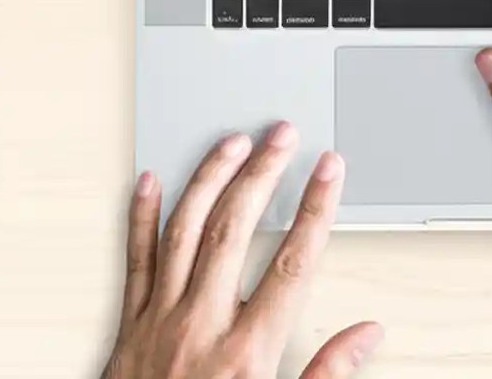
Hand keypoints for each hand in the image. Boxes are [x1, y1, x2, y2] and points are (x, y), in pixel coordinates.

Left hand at [103, 125, 381, 378]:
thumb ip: (327, 376)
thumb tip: (365, 335)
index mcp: (246, 354)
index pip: (293, 262)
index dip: (316, 208)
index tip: (330, 171)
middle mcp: (200, 327)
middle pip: (237, 230)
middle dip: (264, 173)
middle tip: (282, 136)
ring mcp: (158, 322)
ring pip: (184, 231)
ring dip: (210, 179)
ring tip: (231, 143)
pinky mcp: (126, 327)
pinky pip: (134, 260)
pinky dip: (140, 217)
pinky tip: (150, 182)